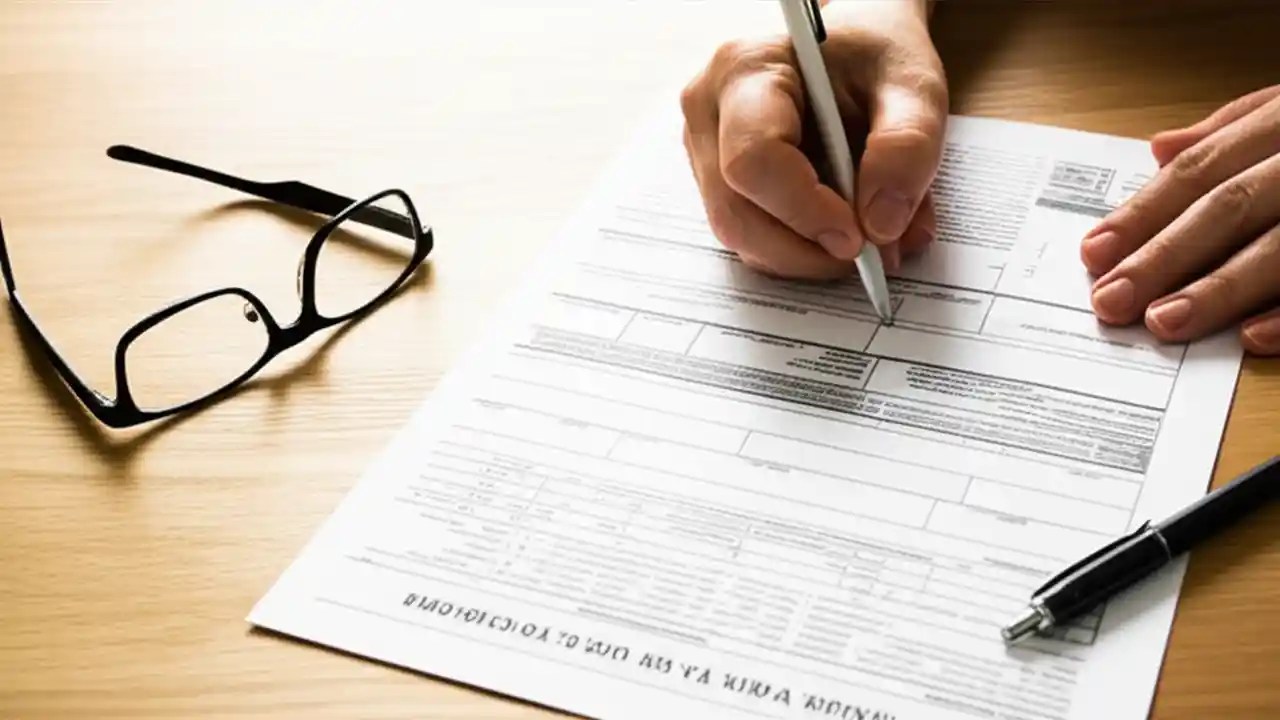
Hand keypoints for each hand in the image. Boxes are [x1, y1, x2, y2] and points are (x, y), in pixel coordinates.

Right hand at [680, 1, 945, 278]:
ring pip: (741, 235)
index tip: (858, 236)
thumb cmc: (876, 57)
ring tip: (866, 240)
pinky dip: (800, 249)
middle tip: (872, 255)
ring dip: (806, 255)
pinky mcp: (718, 184)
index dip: (804, 210)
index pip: (754, 159)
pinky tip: (839, 230)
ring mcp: (705, 153)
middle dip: (807, 250)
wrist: (856, 53)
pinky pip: (751, 237)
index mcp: (746, 71)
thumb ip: (907, 146)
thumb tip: (880, 225)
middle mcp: (709, 113)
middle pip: (737, 213)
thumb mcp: (913, 85)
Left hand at [1082, 84, 1279, 354]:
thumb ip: (1232, 129)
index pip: (1200, 171)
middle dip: (1164, 256)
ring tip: (1164, 323)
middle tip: (1110, 300)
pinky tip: (1253, 338)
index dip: (1143, 213)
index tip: (1093, 253)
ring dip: (1220, 289)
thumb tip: (1158, 148)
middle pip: (1230, 206)